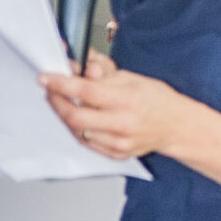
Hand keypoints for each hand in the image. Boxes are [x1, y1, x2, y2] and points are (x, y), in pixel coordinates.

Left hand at [38, 53, 181, 159]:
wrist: (175, 126)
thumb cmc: (156, 99)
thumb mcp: (131, 77)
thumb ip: (104, 72)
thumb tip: (82, 65)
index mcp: (127, 100)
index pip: (85, 91)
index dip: (60, 84)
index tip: (45, 78)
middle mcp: (122, 124)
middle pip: (75, 116)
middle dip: (56, 102)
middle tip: (50, 90)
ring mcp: (118, 143)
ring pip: (77, 131)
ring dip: (65, 115)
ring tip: (64, 101)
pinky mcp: (115, 154)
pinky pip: (86, 142)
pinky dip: (77, 128)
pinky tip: (78, 117)